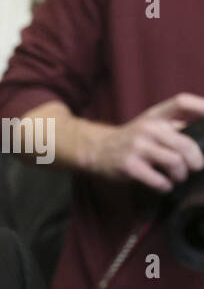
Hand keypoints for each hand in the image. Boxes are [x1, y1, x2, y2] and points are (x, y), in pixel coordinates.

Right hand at [83, 92, 203, 190]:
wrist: (96, 150)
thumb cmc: (131, 140)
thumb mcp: (150, 126)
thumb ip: (174, 127)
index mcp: (155, 115)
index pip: (182, 102)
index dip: (202, 107)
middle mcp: (147, 128)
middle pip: (186, 144)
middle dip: (197, 161)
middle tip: (196, 167)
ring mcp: (136, 146)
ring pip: (175, 162)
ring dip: (181, 175)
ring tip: (176, 178)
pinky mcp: (129, 166)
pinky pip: (159, 180)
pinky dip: (165, 186)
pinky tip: (163, 185)